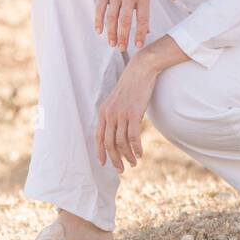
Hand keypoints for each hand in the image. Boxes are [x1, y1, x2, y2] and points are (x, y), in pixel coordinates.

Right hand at [95, 0, 150, 48]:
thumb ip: (144, 10)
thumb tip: (146, 32)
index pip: (142, 18)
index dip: (140, 33)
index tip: (137, 45)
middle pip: (125, 20)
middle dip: (123, 37)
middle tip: (122, 49)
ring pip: (112, 17)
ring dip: (111, 32)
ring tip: (112, 44)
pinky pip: (100, 8)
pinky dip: (99, 20)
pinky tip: (99, 31)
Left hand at [96, 55, 157, 172]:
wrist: (140, 70)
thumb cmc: (131, 85)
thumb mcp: (117, 100)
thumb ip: (114, 114)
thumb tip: (116, 131)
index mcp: (103, 112)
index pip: (98, 137)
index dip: (100, 152)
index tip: (104, 164)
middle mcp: (110, 114)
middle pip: (109, 143)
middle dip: (115, 159)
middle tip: (121, 170)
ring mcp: (121, 114)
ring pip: (121, 142)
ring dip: (127, 156)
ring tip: (133, 163)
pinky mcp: (134, 113)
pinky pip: (133, 137)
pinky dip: (136, 149)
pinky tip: (140, 154)